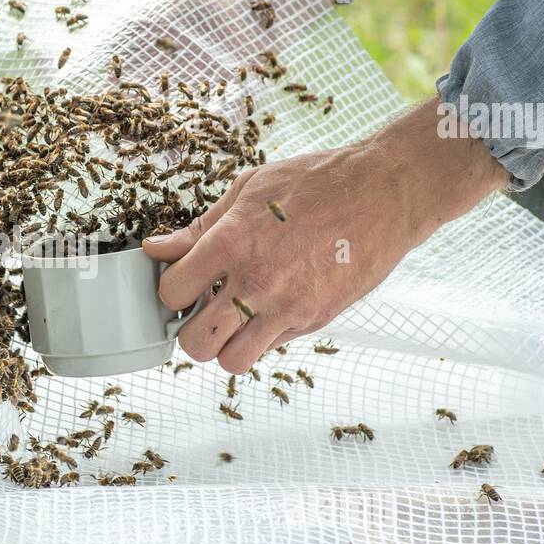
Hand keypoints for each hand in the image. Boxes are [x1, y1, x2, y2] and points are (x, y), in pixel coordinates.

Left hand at [144, 101, 509, 373]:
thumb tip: (156, 249)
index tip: (182, 283)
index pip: (172, 293)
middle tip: (203, 310)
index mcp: (233, 241)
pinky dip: (262, 338)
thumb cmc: (317, 182)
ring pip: (231, 361)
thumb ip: (200, 227)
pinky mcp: (316, 319)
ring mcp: (288, 306)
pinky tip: (269, 309)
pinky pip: (271, 348)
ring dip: (225, 346)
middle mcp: (257, 281)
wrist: (386, 190)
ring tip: (233, 321)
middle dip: (191, 330)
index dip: (171, 290)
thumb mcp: (249, 189)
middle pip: (194, 343)